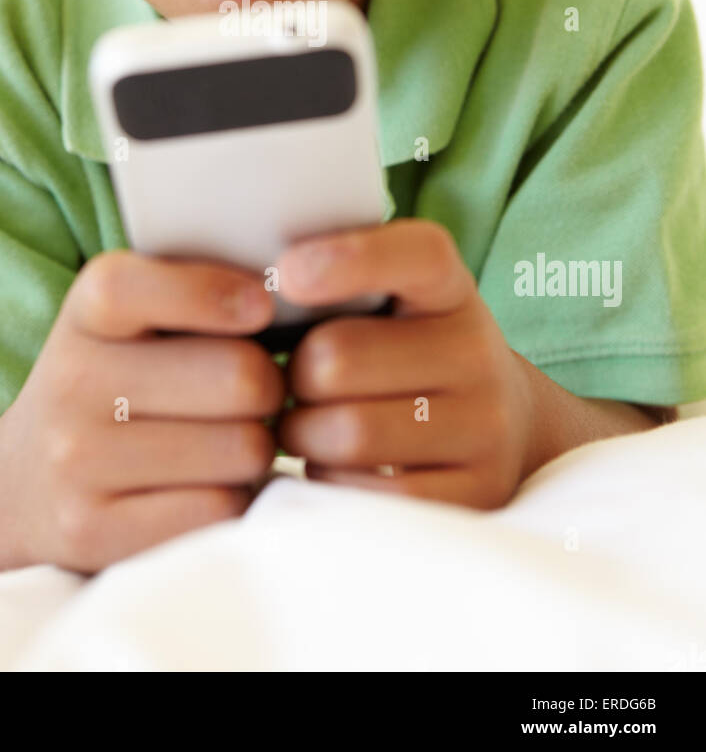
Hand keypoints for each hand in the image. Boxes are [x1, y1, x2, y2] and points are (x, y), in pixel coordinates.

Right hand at [0, 250, 284, 571]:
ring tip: (225, 444)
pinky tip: (206, 487)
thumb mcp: (127, 322)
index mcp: (86, 314)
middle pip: (240, 377)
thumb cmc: (110, 388)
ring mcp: (77, 462)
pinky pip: (221, 509)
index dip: (217, 294)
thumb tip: (291, 290)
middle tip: (253, 396)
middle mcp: (72, 384)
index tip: (258, 310)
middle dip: (269, 387)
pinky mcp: (95, 532)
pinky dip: (233, 500)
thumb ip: (194, 293)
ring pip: (243, 448)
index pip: (148, 286)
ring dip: (256, 448)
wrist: (18, 489)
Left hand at [273, 219, 534, 508]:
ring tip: (308, 427)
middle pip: (338, 359)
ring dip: (302, 436)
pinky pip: (369, 496)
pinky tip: (334, 467)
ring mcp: (486, 428)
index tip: (287, 272)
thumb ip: (334, 279)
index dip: (350, 259)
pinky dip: (331, 483)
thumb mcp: (388, 299)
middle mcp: (478, 352)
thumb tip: (255, 283)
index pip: (416, 255)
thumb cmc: (401, 350)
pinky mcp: (477, 494)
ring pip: (348, 434)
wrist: (496, 424)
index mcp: (449, 288)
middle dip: (294, 377)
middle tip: (294, 384)